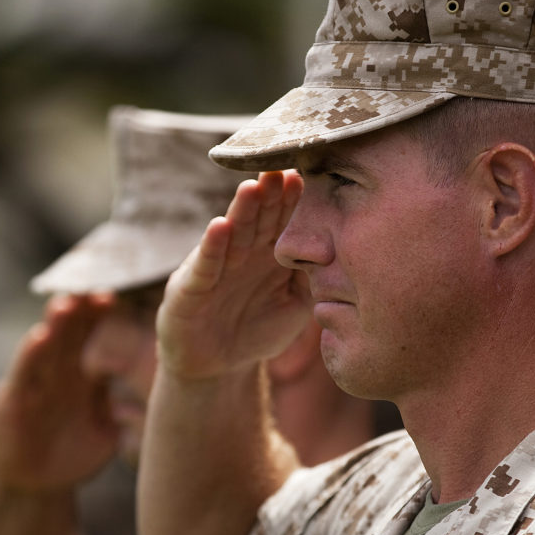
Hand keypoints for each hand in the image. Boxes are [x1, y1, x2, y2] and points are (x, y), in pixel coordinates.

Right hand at [0, 295, 119, 490]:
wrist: (35, 486)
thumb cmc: (74, 454)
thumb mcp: (106, 429)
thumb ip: (124, 409)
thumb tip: (161, 400)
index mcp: (81, 378)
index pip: (91, 340)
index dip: (101, 318)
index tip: (117, 294)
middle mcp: (57, 376)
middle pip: (69, 336)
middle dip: (81, 311)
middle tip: (95, 287)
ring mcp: (35, 388)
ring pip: (46, 350)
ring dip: (55, 326)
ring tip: (66, 304)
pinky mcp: (14, 406)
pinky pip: (24, 377)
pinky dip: (30, 357)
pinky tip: (38, 337)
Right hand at [157, 170, 311, 379]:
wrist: (216, 366)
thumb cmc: (258, 328)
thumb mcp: (296, 305)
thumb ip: (315, 280)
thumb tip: (342, 254)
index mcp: (270, 252)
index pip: (285, 220)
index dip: (296, 200)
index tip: (311, 175)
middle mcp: (243, 251)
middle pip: (259, 218)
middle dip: (271, 194)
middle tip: (284, 169)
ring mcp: (217, 266)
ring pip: (233, 234)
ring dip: (243, 211)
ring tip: (254, 187)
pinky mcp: (192, 287)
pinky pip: (206, 265)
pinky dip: (212, 247)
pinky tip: (220, 227)